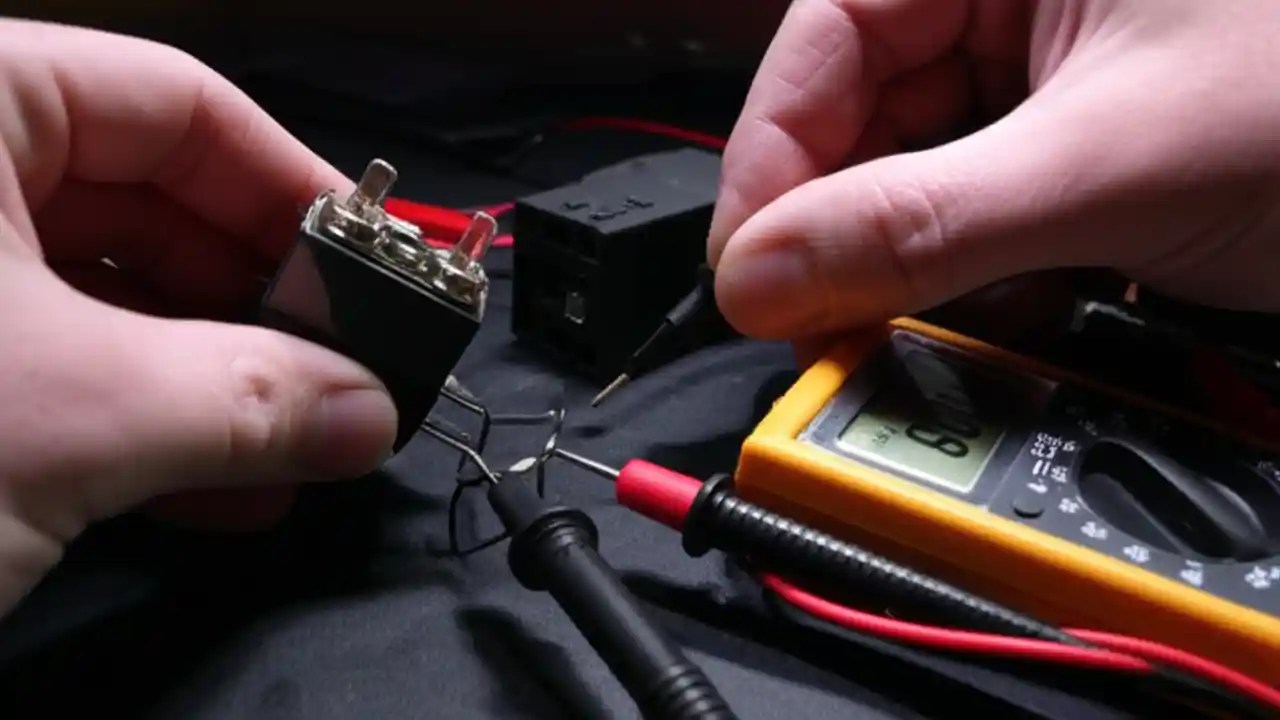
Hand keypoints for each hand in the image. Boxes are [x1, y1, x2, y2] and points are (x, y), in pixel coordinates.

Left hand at [0, 21, 396, 614]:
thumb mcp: (74, 417)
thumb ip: (250, 400)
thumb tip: (369, 410)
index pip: (174, 104)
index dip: (296, 188)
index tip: (380, 270)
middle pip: (152, 206)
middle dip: (264, 308)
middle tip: (352, 379)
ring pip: (110, 302)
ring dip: (219, 384)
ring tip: (304, 449)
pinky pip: (60, 373)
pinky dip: (146, 428)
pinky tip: (223, 489)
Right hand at [709, 0, 1279, 340]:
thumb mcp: (1114, 164)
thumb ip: (922, 224)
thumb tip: (768, 272)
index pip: (821, 42)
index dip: (771, 170)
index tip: (755, 279)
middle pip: (859, 112)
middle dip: (846, 227)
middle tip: (835, 324)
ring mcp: (1046, 56)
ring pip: (915, 163)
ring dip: (916, 254)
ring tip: (936, 317)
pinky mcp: (1076, 125)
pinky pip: (981, 193)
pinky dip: (979, 261)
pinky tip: (1007, 296)